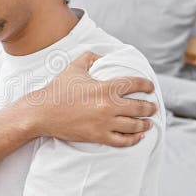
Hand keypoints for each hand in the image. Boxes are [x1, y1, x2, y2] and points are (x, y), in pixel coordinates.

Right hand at [18, 51, 156, 146]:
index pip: (135, 84)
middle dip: (150, 107)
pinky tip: (138, 136)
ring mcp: (105, 123)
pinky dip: (134, 139)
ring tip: (148, 122)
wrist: (43, 113)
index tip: (150, 87)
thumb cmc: (58, 89)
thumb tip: (102, 55)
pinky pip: (123, 140)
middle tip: (153, 107)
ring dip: (145, 124)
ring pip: (134, 126)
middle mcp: (109, 106)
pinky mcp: (99, 136)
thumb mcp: (74, 67)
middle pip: (139, 107)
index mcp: (106, 87)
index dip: (146, 85)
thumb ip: (91, 57)